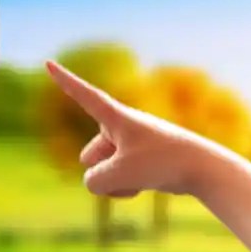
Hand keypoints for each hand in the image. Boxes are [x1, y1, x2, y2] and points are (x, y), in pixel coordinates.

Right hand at [45, 59, 215, 197]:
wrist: (202, 169)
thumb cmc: (162, 163)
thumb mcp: (120, 176)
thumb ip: (95, 181)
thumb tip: (97, 183)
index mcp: (116, 117)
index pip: (84, 95)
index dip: (64, 80)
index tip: (48, 63)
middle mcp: (120, 127)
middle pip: (89, 158)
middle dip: (102, 172)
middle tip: (134, 167)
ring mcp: (128, 145)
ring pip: (103, 173)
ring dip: (117, 184)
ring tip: (145, 176)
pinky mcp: (138, 161)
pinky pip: (118, 181)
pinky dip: (127, 188)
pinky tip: (148, 185)